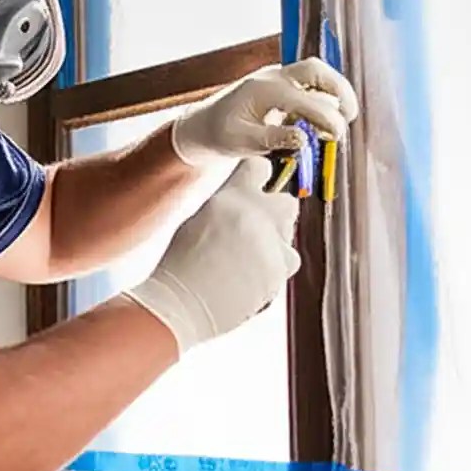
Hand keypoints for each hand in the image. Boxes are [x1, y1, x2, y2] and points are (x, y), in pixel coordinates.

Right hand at [122, 157, 300, 352]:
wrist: (181, 302)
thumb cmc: (180, 263)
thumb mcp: (199, 217)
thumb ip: (227, 206)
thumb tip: (243, 204)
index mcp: (235, 195)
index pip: (260, 168)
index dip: (258, 178)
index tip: (256, 187)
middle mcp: (259, 215)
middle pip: (287, 202)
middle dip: (275, 213)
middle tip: (256, 228)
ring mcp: (273, 244)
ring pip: (289, 235)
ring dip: (276, 242)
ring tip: (248, 258)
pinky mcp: (280, 272)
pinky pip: (286, 264)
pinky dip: (272, 270)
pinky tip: (249, 277)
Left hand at [170, 58, 360, 167]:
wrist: (203, 125)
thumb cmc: (220, 134)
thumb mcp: (242, 142)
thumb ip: (273, 139)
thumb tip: (303, 140)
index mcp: (266, 90)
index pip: (307, 98)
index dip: (327, 117)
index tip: (337, 137)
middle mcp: (275, 78)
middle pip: (317, 69)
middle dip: (340, 89)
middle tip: (351, 115)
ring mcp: (279, 79)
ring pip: (316, 72)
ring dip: (334, 91)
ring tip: (343, 118)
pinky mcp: (282, 87)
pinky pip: (310, 83)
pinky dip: (324, 96)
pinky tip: (325, 120)